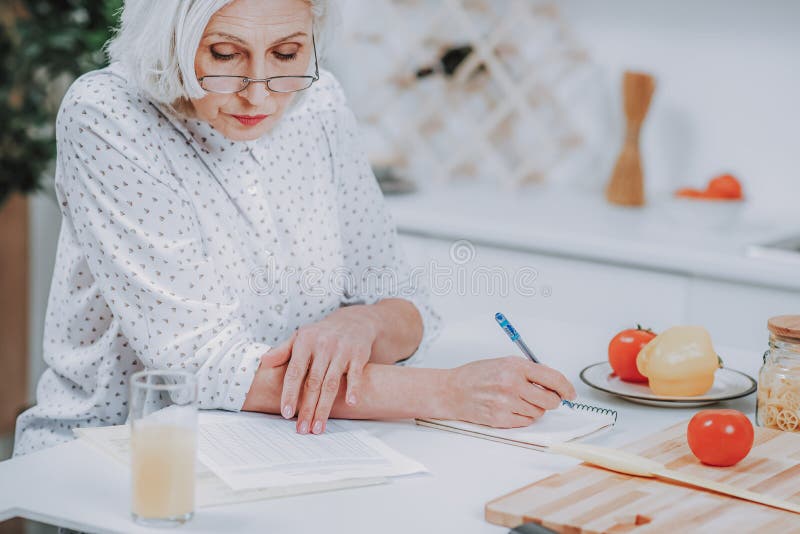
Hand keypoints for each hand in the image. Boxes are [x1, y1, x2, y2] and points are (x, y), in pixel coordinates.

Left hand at [260, 305, 377, 433]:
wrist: (354, 321)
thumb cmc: (322, 334)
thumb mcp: (301, 337)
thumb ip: (283, 351)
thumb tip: (263, 361)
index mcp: (305, 342)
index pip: (294, 372)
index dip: (289, 394)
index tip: (286, 413)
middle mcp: (323, 346)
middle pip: (313, 383)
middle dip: (307, 408)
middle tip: (302, 429)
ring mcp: (342, 351)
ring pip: (331, 384)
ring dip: (325, 408)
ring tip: (318, 427)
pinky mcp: (359, 355)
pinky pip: (355, 374)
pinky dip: (353, 389)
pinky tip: (350, 404)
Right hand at [446, 356, 576, 427]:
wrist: (452, 390)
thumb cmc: (476, 376)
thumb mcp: (504, 363)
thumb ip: (529, 371)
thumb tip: (553, 382)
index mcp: (515, 366)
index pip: (553, 378)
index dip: (566, 388)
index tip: (570, 393)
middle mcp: (512, 384)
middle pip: (550, 400)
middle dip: (552, 401)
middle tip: (544, 398)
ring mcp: (506, 403)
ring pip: (538, 413)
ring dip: (533, 408)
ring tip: (517, 400)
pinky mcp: (501, 419)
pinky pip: (525, 422)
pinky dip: (523, 417)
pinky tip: (509, 408)